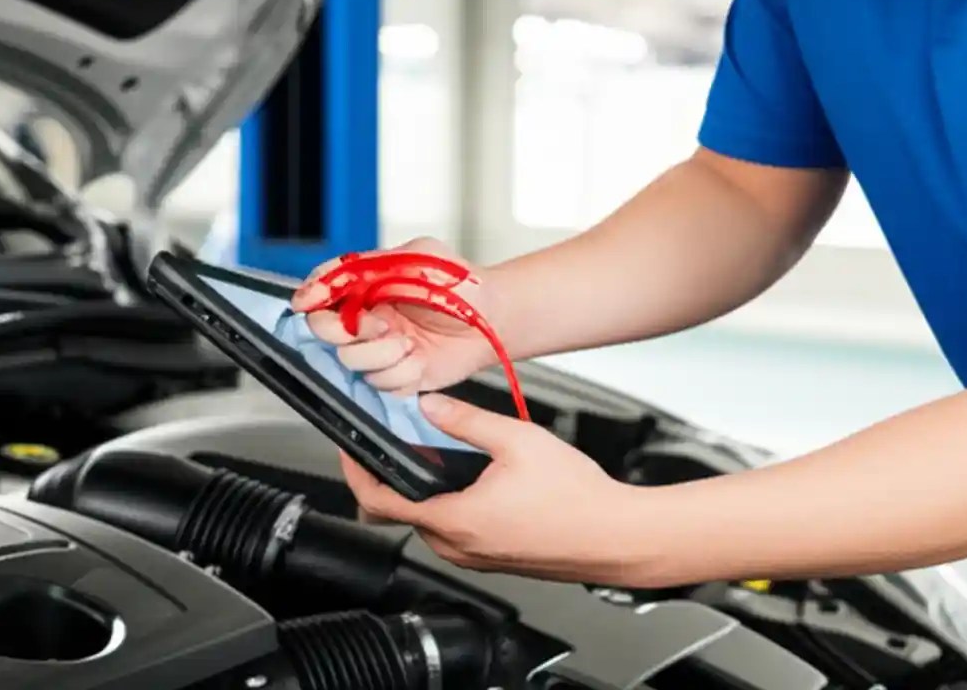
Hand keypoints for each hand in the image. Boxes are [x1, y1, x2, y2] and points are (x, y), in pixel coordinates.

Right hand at [290, 237, 499, 394]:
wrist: (496, 318)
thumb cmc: (462, 284)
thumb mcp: (416, 258)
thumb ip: (368, 267)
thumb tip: (325, 280)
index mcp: (366, 288)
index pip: (321, 293)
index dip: (312, 299)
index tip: (311, 302)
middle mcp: (369, 319)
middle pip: (326, 332)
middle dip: (347, 333)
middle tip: (379, 326)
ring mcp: (381, 349)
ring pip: (353, 362)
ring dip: (381, 355)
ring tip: (410, 343)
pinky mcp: (398, 376)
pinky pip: (381, 384)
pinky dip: (401, 373)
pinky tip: (420, 359)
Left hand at [339, 393, 648, 584]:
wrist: (618, 537)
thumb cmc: (578, 500)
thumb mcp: (517, 440)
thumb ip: (466, 420)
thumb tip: (430, 407)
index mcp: (455, 520)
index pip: (379, 502)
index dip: (355, 473)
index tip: (349, 450)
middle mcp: (458, 547)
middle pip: (400, 512)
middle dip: (391, 476)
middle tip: (395, 442)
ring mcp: (475, 557)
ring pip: (428, 522)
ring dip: (424, 491)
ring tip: (438, 455)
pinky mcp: (493, 559)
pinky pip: (454, 531)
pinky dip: (449, 504)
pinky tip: (473, 480)